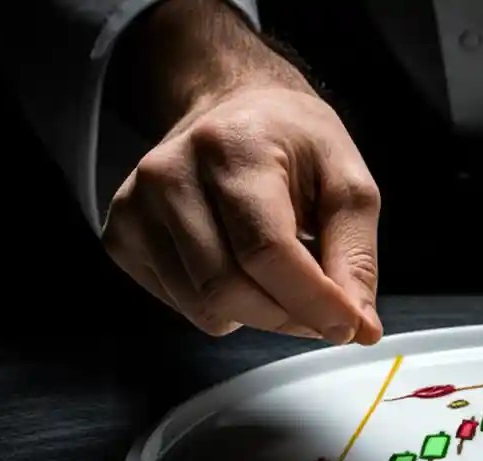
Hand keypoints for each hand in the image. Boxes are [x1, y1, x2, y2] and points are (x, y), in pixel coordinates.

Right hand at [101, 0, 381, 343]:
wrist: (232, 108)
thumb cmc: (294, 145)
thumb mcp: (347, 184)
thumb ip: (355, 256)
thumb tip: (360, 329)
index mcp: (231, 149)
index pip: (265, 250)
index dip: (312, 300)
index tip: (350, 327)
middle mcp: (169, 175)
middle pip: (230, 288)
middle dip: (289, 317)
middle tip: (325, 312)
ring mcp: (135, 208)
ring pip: (206, 308)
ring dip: (261, 315)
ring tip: (285, 279)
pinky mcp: (121, 236)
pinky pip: (184, 306)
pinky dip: (226, 306)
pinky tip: (242, 267)